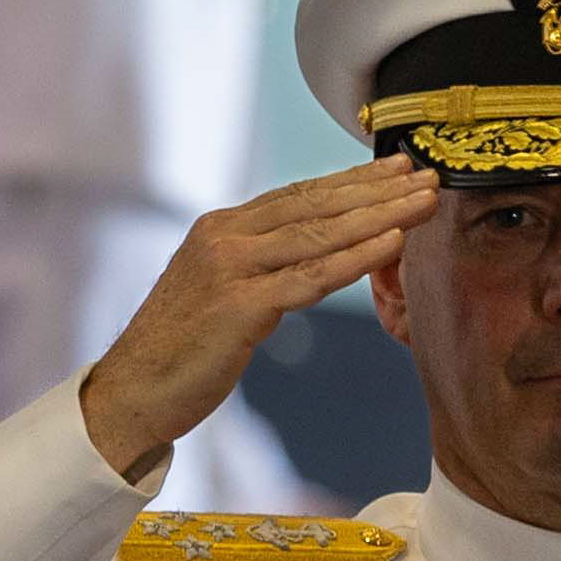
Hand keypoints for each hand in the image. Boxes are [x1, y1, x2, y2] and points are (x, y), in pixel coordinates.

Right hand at [76, 161, 438, 483]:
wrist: (132, 392)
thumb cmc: (179, 350)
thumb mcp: (219, 292)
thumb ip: (257, 267)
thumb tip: (307, 256)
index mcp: (220, 228)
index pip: (299, 194)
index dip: (352, 180)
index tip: (396, 169)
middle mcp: (225, 236)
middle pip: (316, 204)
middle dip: (377, 188)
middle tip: (427, 174)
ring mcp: (230, 267)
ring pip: (321, 233)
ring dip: (381, 214)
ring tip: (425, 201)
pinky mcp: (239, 305)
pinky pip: (311, 277)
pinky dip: (356, 257)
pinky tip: (393, 243)